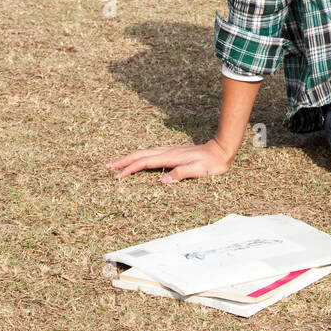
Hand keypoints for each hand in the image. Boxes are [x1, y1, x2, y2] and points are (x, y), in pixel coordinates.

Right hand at [106, 137, 232, 183]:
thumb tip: (164, 181)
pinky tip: (140, 160)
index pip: (145, 162)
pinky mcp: (174, 152)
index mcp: (170, 157)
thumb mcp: (198, 170)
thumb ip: (181, 174)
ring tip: (119, 163)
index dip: (130, 168)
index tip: (117, 175)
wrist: (221, 150)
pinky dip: (141, 157)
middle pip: (141, 154)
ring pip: (145, 153)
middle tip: (108, 165)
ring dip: (131, 157)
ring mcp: (170, 151)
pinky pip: (152, 154)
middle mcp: (168, 152)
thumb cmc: (211, 163)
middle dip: (124, 160)